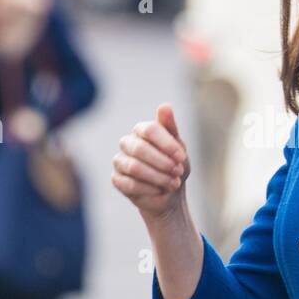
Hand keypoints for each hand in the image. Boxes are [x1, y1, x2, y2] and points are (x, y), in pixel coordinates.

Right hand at [111, 103, 189, 221]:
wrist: (170, 192)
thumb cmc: (175, 165)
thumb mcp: (178, 146)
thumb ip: (170, 127)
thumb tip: (165, 106)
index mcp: (142, 130)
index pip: (150, 130)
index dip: (167, 144)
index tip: (181, 157)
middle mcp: (127, 143)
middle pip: (140, 149)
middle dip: (163, 163)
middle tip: (178, 172)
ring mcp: (119, 161)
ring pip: (134, 167)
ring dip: (158, 177)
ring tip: (173, 183)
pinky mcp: (117, 179)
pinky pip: (129, 184)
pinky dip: (149, 189)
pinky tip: (161, 191)